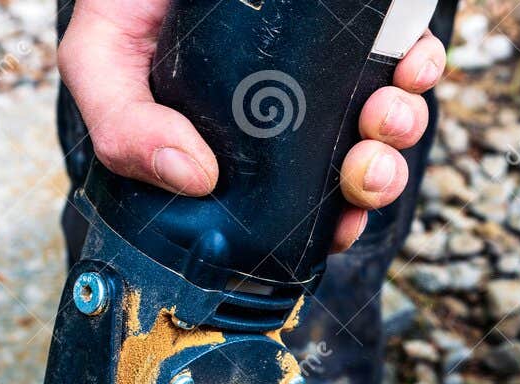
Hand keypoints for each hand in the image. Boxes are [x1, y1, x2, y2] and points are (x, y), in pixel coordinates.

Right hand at [58, 0, 446, 251]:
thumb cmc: (124, 1)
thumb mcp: (99, 65)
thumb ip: (124, 130)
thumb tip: (196, 179)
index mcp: (240, 145)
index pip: (299, 203)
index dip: (331, 223)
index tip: (340, 225)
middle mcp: (290, 110)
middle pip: (357, 166)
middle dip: (375, 179)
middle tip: (365, 169)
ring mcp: (327, 64)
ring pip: (390, 117)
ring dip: (401, 128)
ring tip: (385, 115)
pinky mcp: (353, 19)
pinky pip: (409, 52)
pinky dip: (420, 67)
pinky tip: (409, 66)